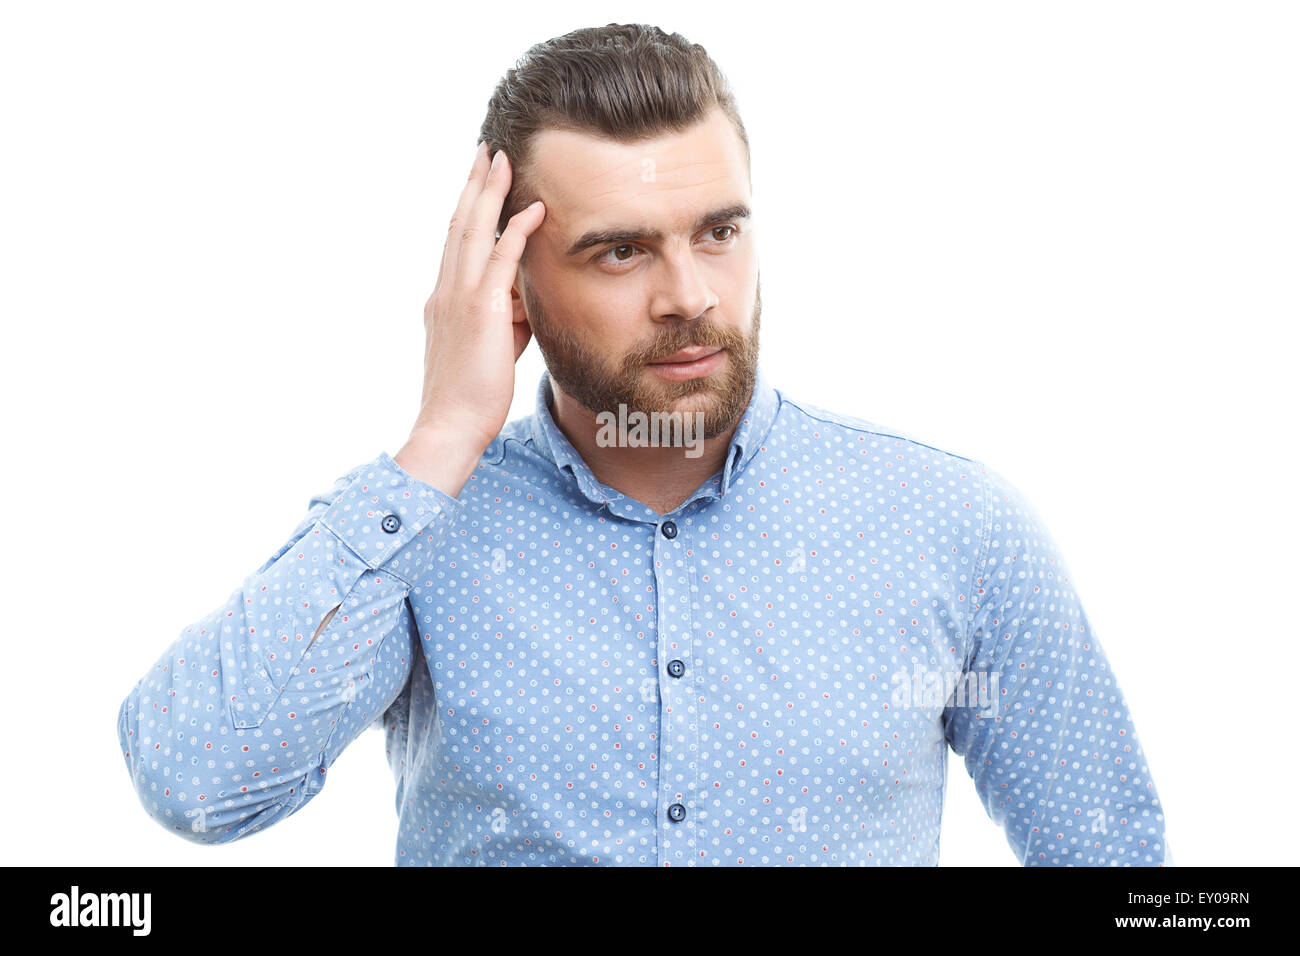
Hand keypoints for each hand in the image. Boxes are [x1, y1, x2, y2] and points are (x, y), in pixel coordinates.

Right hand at [395, 142, 544, 496]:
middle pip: (460, 224)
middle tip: (487, 150)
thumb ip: (505, 319)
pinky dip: (517, 230)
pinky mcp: (482, 311)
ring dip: (490, 192)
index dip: (467, 207)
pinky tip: (533, 207)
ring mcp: (460, 298)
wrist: (451, 426)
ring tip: (502, 158)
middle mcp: (446, 290)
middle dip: (474, 184)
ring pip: (474, 231)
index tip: (479, 180)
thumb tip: (526, 302)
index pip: (456, 242)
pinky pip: (502, 260)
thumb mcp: (489, 350)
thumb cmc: (472, 398)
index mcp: (443, 299)